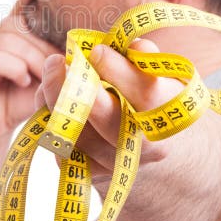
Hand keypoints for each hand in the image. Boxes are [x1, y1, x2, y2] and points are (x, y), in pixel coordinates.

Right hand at [0, 0, 60, 146]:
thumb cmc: (22, 99)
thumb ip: (58, 54)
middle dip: (45, 51)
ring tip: (36, 81)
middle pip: (27, 27)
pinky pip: (0, 58)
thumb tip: (81, 43)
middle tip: (53, 73)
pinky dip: (16, 70)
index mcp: (14, 29)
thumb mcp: (47, 73)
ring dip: (33, 64)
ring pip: (16, 43)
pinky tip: (20, 81)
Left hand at [35, 38, 183, 193]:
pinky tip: (52, 97)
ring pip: (76, 133)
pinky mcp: (92, 173)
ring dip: (54, 98)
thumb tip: (134, 46)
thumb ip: (146, 58)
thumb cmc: (157, 98)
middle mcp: (147, 147)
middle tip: (55, 61)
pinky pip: (61, 145)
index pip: (146, 94)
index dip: (119, 71)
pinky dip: (50, 117)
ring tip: (54, 70)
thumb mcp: (164, 75)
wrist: (164, 149)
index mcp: (170, 115)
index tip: (96, 50)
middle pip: (108, 120)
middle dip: (76, 88)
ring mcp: (118, 163)